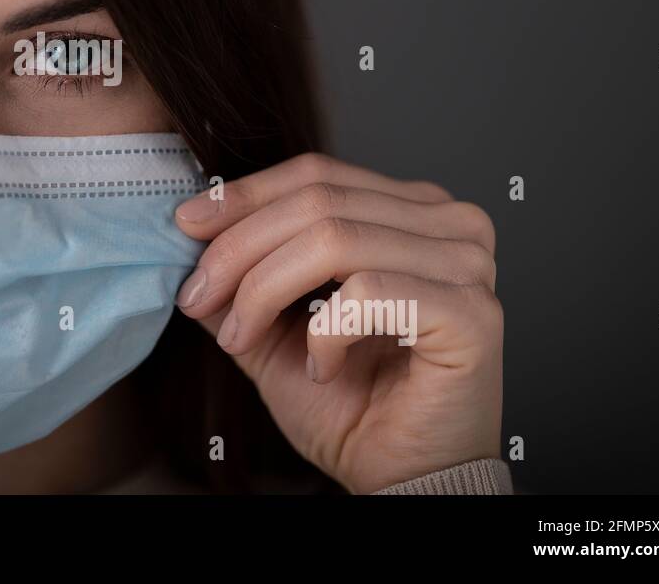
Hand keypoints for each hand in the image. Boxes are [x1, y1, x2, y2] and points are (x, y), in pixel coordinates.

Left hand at [174, 152, 501, 493]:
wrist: (404, 483)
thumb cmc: (353, 406)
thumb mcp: (274, 329)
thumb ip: (240, 279)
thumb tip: (190, 234)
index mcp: (412, 211)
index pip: (317, 176)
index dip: (245, 196)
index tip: (186, 226)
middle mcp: (450, 224)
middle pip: (318, 202)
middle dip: (239, 251)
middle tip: (198, 297)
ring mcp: (467, 265)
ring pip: (332, 240)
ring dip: (265, 292)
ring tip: (244, 338)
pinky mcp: (472, 312)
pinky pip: (367, 293)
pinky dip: (323, 332)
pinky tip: (321, 367)